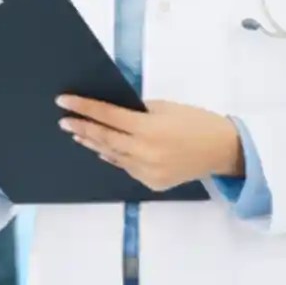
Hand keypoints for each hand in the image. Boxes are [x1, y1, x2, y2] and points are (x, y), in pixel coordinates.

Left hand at [57, 95, 242, 192]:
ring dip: (93, 144)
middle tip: (64, 121)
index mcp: (149, 128)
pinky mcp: (151, 183)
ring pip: (112, 155)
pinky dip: (114, 157)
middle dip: (81, 128)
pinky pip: (126, 167)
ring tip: (78, 135)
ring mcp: (147, 171)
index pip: (107, 115)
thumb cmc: (195, 121)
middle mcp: (145, 152)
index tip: (63, 101)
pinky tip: (103, 150)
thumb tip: (110, 111)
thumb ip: (137, 110)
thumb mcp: (165, 107)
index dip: (83, 107)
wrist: (222, 150)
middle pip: (104, 138)